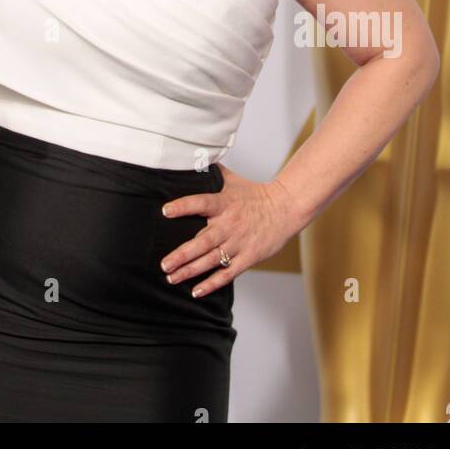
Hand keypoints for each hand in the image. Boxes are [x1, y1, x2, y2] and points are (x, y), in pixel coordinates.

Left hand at [158, 165, 303, 296]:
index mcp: (224, 203)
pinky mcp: (248, 257)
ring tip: (172, 278)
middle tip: (164, 265)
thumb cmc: (255, 194)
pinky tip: (196, 291)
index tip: (165, 211)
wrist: (285, 208)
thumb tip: (192, 158)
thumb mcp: (232, 180)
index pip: (200, 203)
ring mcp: (239, 242)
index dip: (183, 206)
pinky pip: (228, 273)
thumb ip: (212, 172)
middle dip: (182, 254)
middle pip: (202, 241)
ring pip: (211, 260)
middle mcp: (229, 224)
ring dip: (190, 270)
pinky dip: (212, 283)